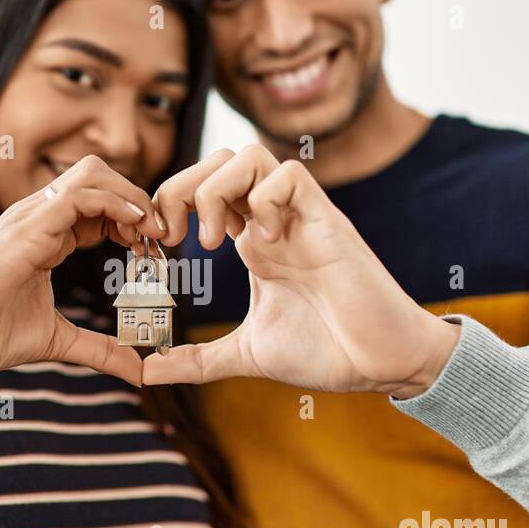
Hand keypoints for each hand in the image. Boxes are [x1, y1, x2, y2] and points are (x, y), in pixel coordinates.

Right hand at [0, 156, 163, 385]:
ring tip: (151, 233)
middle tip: (159, 238)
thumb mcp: (56, 341)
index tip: (154, 253)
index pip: (99, 204)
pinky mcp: (26, 229)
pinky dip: (114, 205)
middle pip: (100, 175)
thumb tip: (139, 371)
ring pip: (92, 174)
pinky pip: (78, 196)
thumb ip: (99, 350)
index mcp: (45, 234)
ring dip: (131, 197)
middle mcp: (38, 217)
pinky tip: (134, 231)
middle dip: (138, 197)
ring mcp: (31, 217)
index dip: (133, 220)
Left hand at [145, 146, 459, 396]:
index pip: (202, 188)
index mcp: (251, 242)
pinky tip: (263, 244)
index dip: (169, 204)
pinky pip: (289, 175)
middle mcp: (272, 221)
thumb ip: (197, 359)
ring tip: (212, 242)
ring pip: (249, 155)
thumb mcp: (246, 353)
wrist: (380, 362)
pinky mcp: (326, 222)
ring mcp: (299, 218)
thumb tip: (148, 371)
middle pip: (217, 160)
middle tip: (170, 237)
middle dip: (179, 187)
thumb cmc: (325, 351)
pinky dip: (264, 200)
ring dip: (216, 189)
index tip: (155, 246)